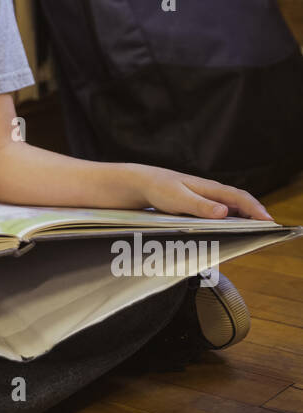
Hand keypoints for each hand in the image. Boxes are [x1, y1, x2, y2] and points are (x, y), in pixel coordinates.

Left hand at [130, 164, 274, 221]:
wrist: (143, 183)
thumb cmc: (159, 188)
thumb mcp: (179, 199)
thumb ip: (201, 206)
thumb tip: (224, 212)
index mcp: (209, 188)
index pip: (239, 198)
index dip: (255, 209)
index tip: (268, 220)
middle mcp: (211, 191)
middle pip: (240, 201)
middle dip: (256, 212)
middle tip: (269, 227)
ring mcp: (206, 197)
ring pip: (232, 206)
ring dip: (245, 216)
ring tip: (256, 229)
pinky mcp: (200, 204)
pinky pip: (221, 210)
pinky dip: (232, 218)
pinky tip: (233, 227)